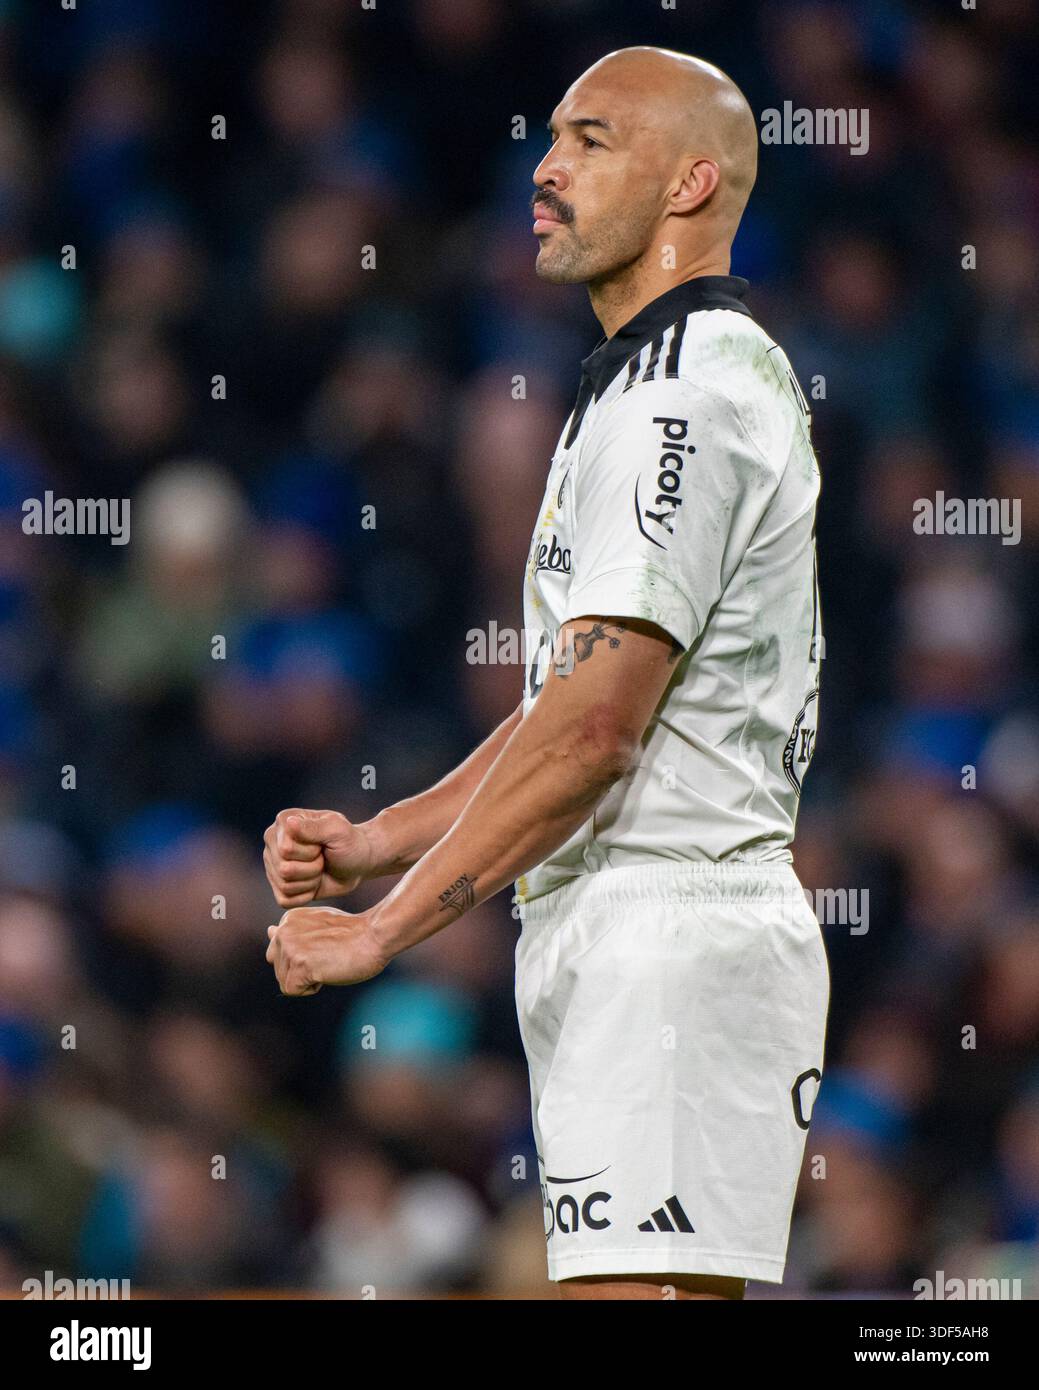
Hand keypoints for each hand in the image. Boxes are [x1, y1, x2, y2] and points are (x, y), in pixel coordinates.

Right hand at [263, 809, 372, 906]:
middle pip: (284, 869)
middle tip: (323, 857)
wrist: (359, 863)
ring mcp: (274, 865)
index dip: (310, 851)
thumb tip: (289, 823)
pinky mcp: (280, 886)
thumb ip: (312, 827)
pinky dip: (306, 895)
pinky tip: (315, 882)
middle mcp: (273, 842)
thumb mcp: (337, 830)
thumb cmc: (350, 843)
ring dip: (311, 880)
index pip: (286, 849)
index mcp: (283, 822)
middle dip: (312, 867)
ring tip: (320, 867)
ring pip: (285, 885)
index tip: (323, 843)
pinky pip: (285, 900)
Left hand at [265, 906, 389, 995]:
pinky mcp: (299, 965)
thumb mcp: (317, 923)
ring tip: (329, 961)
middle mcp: (284, 931)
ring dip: (308, 979)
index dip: (303, 958)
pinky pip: (293, 990)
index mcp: (288, 919)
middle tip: (327, 955)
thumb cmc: (353, 932)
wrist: (374, 936)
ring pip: (285, 982)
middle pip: (279, 969)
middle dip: (301, 970)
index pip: (278, 954)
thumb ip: (293, 930)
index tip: (325, 947)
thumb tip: (269, 931)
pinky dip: (311, 988)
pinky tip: (327, 971)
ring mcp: (290, 947)